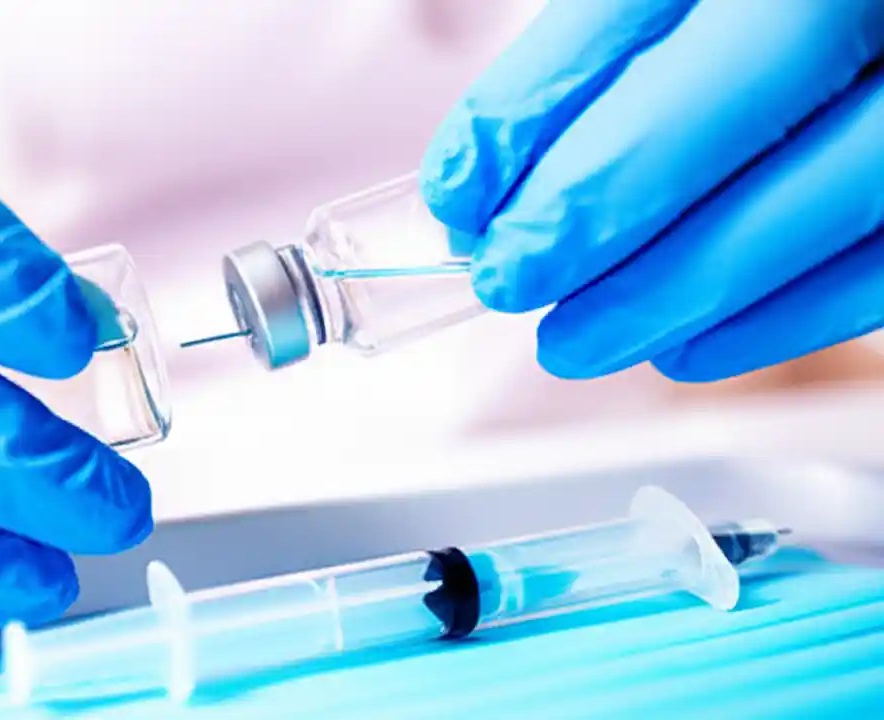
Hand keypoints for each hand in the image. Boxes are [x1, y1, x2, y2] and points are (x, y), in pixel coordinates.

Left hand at [421, 0, 883, 380]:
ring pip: (821, 197)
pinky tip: (684, 349)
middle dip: (593, 209)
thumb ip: (596, 63)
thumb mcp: (680, 7)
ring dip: (673, 290)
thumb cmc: (756, 28)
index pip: (627, 8)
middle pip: (725, 103)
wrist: (862, 28)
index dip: (525, 109)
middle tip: (507, 277)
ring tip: (571, 339)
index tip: (458, 189)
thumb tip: (478, 186)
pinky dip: (780, 322)